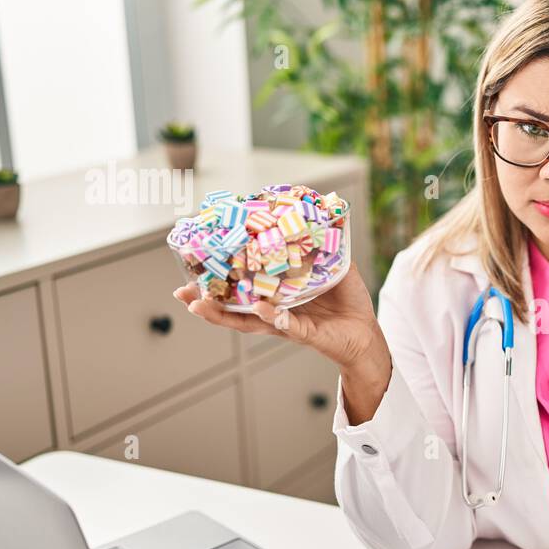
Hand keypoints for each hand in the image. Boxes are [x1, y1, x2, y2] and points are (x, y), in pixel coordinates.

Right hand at [173, 262, 387, 371]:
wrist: (367, 334)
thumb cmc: (346, 302)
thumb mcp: (334, 268)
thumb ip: (324, 245)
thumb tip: (322, 214)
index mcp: (275, 295)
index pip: (241, 287)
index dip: (218, 279)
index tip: (193, 265)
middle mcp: (274, 312)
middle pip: (233, 309)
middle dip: (205, 302)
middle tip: (182, 292)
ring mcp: (286, 324)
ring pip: (248, 322)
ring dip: (223, 315)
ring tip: (199, 305)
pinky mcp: (305, 333)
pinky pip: (286, 325)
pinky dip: (272, 317)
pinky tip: (261, 308)